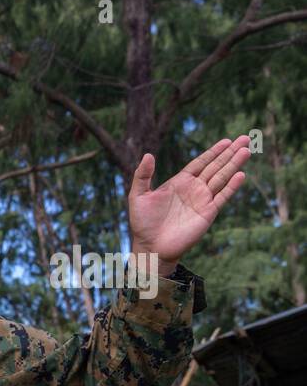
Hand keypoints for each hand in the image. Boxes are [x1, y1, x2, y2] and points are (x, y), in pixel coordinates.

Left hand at [128, 136, 250, 266]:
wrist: (151, 246)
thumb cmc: (142, 223)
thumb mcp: (138, 196)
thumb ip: (142, 175)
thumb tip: (147, 155)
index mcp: (180, 182)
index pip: (200, 163)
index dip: (213, 152)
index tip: (227, 141)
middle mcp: (194, 189)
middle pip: (215, 167)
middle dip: (230, 153)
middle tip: (245, 139)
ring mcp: (202, 200)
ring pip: (222, 178)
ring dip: (234, 164)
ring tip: (246, 150)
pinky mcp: (207, 213)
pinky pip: (222, 197)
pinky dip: (231, 186)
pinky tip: (240, 175)